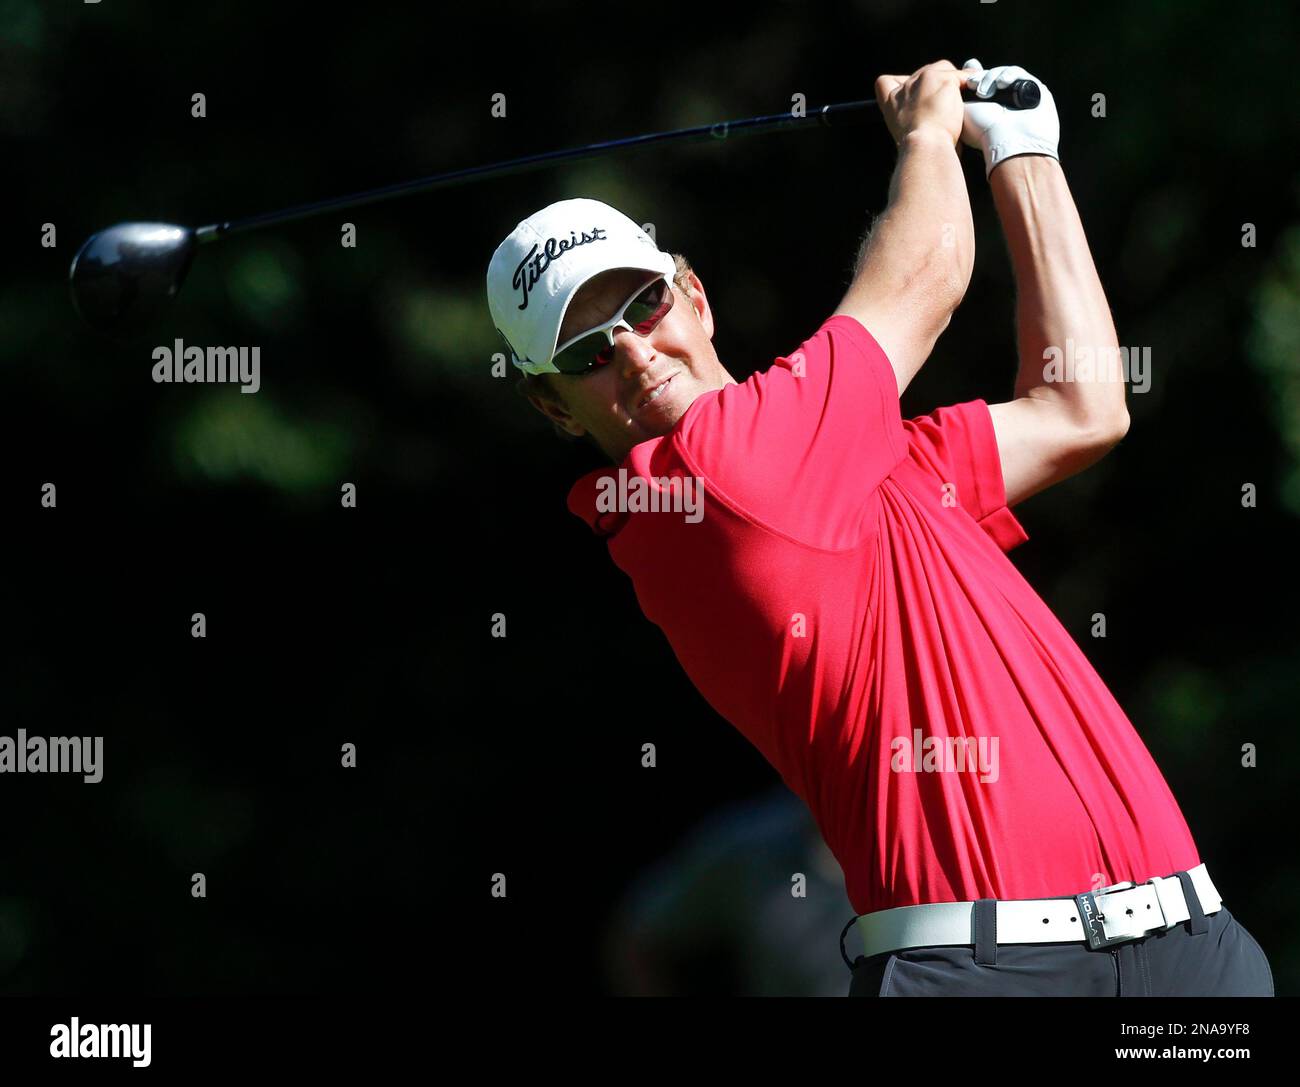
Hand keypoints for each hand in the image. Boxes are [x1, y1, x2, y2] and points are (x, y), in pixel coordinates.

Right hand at [874, 60, 980, 148]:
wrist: (925, 148)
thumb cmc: (920, 148)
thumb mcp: (909, 133)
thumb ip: (915, 116)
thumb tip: (936, 112)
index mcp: (891, 103)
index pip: (886, 83)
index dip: (900, 83)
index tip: (914, 94)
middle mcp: (905, 88)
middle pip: (923, 73)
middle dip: (936, 85)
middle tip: (944, 106)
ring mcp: (923, 81)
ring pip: (942, 70)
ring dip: (953, 82)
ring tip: (959, 103)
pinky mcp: (942, 80)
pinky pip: (962, 75)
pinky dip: (970, 83)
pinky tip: (974, 93)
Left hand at [960, 59, 1060, 178]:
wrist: (1009, 141)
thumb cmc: (984, 131)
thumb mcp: (967, 108)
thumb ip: (966, 86)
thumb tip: (970, 61)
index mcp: (988, 106)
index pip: (982, 82)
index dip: (976, 79)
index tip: (969, 84)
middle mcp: (1004, 101)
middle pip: (994, 75)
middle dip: (985, 78)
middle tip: (978, 89)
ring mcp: (1020, 96)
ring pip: (1006, 73)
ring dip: (996, 77)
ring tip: (989, 92)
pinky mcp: (1036, 90)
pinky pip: (1022, 75)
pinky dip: (1011, 75)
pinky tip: (1004, 84)